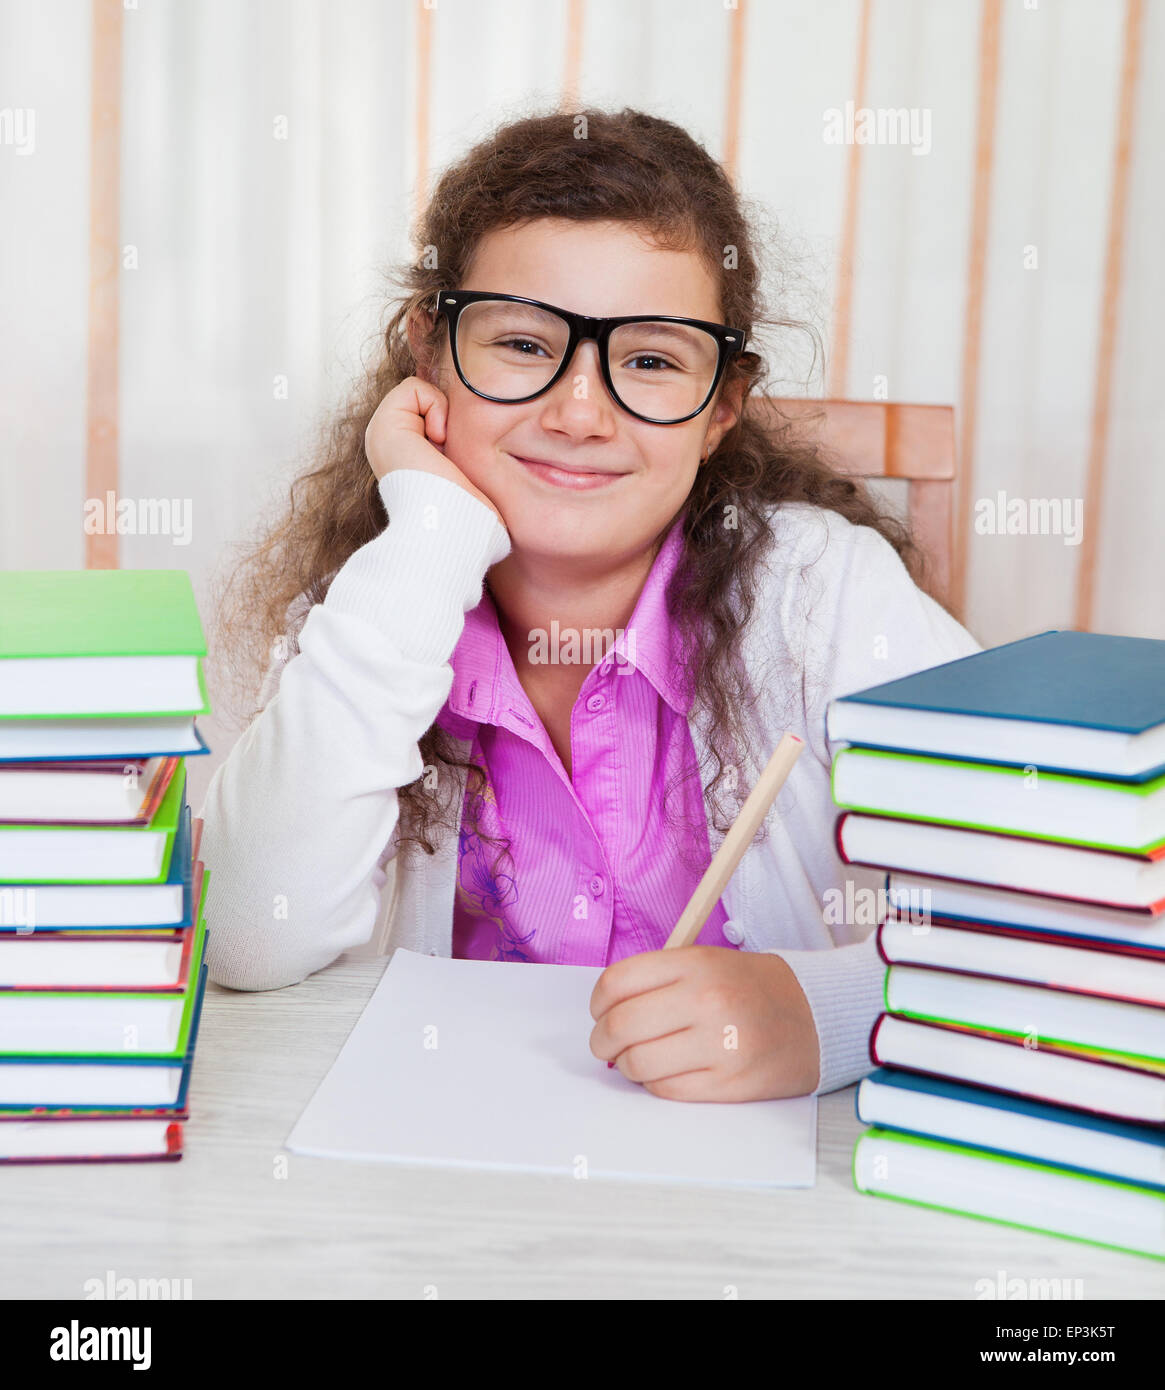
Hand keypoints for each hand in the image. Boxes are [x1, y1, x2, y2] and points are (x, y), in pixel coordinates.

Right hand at [364, 376, 505, 525]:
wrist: (450, 526)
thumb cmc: (466, 512)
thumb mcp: (468, 473)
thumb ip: (462, 447)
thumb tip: (479, 421)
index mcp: (403, 456)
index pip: (431, 414)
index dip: (452, 424)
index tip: (454, 457)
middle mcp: (388, 444)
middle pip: (427, 402)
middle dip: (447, 419)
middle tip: (449, 453)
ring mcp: (382, 433)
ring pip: (421, 393)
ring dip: (442, 415)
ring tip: (442, 448)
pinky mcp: (385, 423)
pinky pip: (414, 387)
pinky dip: (434, 407)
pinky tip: (437, 438)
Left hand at [588, 946, 819, 1100]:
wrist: (816, 1016)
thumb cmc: (751, 989)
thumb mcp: (707, 962)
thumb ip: (657, 981)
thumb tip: (605, 1015)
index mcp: (696, 965)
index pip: (616, 982)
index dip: (598, 1002)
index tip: (600, 1011)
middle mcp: (706, 1001)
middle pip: (620, 1025)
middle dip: (603, 1040)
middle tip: (606, 1044)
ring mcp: (719, 1044)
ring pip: (638, 1063)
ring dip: (627, 1065)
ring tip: (638, 1059)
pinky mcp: (728, 1083)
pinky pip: (665, 1089)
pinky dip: (654, 1083)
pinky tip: (665, 1071)